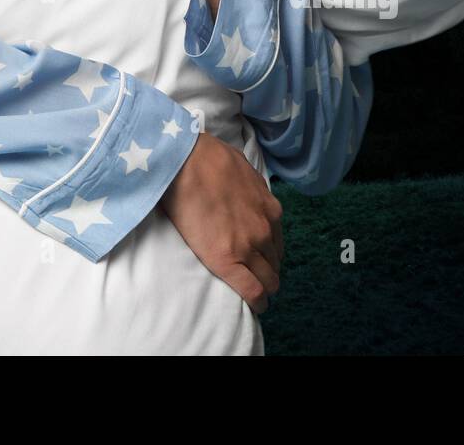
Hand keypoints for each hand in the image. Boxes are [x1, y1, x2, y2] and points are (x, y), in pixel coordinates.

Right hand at [159, 133, 282, 314]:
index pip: (277, 242)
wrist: (186, 162)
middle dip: (268, 271)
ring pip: (268, 280)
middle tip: (257, 276)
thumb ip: (252, 187)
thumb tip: (248, 190)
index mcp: (269, 210)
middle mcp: (264, 230)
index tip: (263, 259)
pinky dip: (257, 301)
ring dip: (264, 285)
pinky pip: (252, 291)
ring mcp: (248, 247)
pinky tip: (257, 305)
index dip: (270, 253)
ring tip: (257, 292)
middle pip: (275, 263)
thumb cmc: (207, 158)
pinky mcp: (227, 261)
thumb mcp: (243, 168)